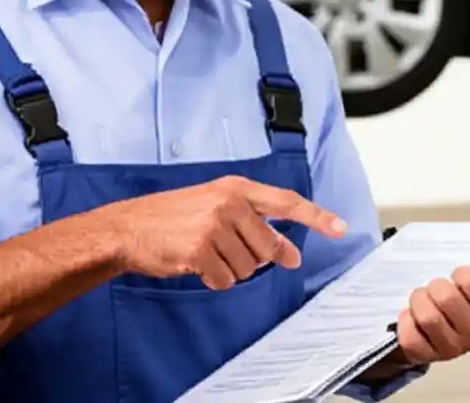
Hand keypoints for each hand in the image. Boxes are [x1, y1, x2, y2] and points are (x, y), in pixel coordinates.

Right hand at [103, 174, 346, 288]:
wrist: (129, 228)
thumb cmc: (173, 217)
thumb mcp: (217, 209)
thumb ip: (256, 225)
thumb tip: (290, 253)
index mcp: (235, 188)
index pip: (286, 202)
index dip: (316, 216)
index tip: (340, 228)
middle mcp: (228, 203)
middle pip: (268, 246)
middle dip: (254, 257)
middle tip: (226, 249)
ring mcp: (214, 226)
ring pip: (248, 267)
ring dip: (230, 268)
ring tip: (205, 252)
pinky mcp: (200, 250)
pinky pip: (226, 279)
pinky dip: (214, 278)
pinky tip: (196, 264)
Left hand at [392, 264, 469, 365]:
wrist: (443, 329)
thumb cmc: (468, 304)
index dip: (462, 274)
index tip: (461, 279)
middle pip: (446, 296)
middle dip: (437, 286)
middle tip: (439, 289)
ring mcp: (451, 348)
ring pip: (427, 314)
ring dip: (420, 300)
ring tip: (425, 300)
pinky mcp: (425, 355)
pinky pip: (409, 332)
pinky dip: (407, 319)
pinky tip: (415, 318)